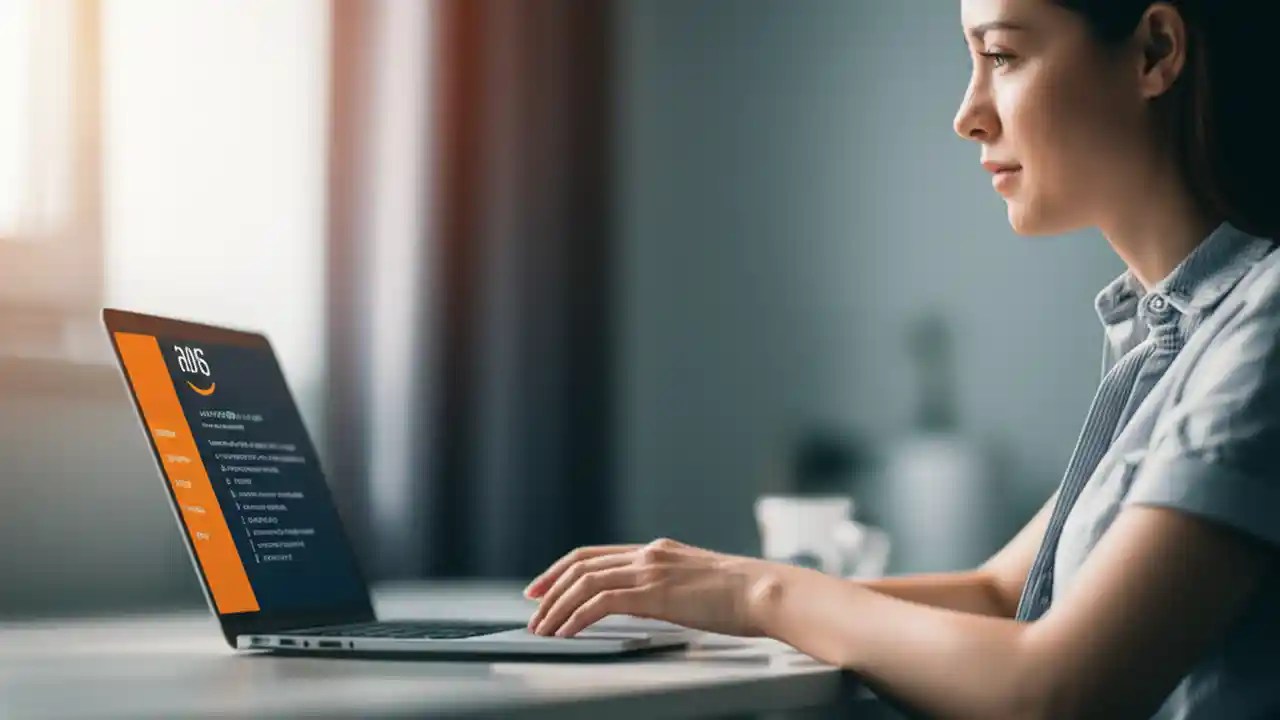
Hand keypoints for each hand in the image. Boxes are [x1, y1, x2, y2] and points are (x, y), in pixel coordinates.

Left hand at [523, 538, 786, 637]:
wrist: (764, 591)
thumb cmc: (740, 595)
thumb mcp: (694, 584)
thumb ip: (665, 587)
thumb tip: (641, 603)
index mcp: (656, 551)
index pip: (596, 555)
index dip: (563, 570)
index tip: (543, 587)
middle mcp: (648, 554)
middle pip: (582, 565)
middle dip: (550, 588)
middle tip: (532, 610)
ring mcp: (650, 570)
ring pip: (585, 582)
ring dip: (558, 606)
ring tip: (544, 628)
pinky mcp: (653, 592)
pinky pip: (600, 603)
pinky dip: (577, 617)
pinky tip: (568, 632)